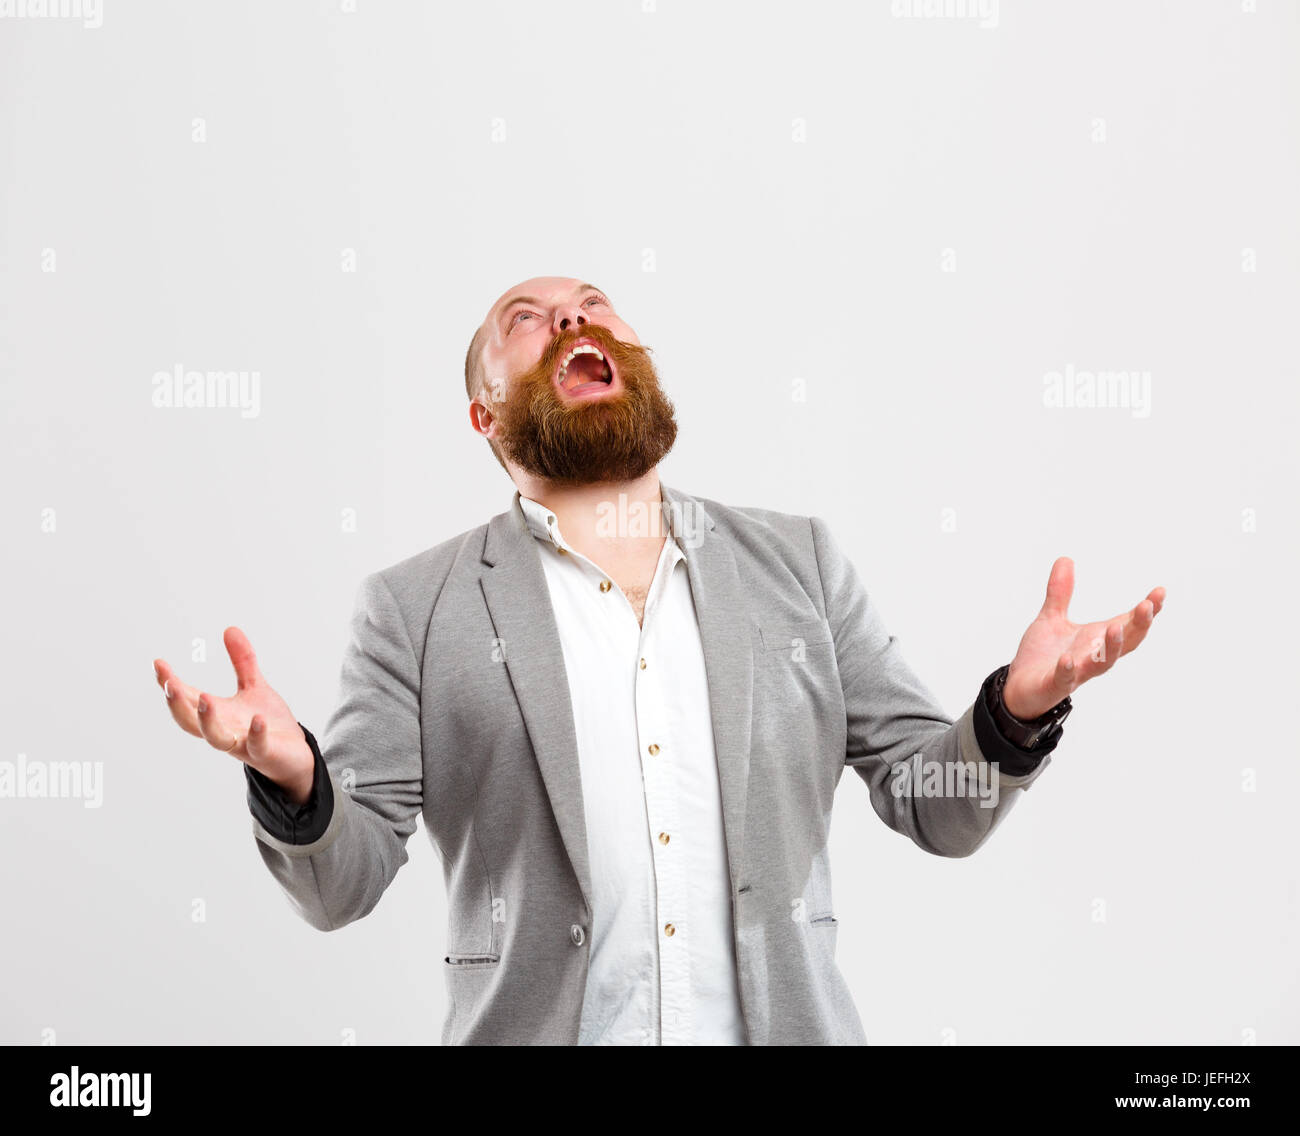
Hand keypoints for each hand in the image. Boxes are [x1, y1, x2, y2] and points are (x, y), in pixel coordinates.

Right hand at [153, 627, 314, 804]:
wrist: (294, 757)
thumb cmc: (268, 724)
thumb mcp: (254, 687)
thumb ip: (242, 661)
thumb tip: (230, 628)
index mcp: (217, 713)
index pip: (187, 698)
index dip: (170, 683)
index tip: (158, 663)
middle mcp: (224, 730)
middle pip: (190, 722)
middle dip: (178, 705)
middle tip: (170, 685)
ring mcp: (242, 744)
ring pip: (216, 739)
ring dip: (208, 721)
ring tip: (205, 698)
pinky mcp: (265, 754)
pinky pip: (257, 746)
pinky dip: (256, 734)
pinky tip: (258, 719)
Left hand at [1003, 557, 1165, 719]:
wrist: (1019, 687)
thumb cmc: (1042, 656)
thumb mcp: (1052, 618)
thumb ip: (1060, 592)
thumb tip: (1065, 559)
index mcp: (1096, 639)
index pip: (1129, 624)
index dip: (1146, 610)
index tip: (1159, 592)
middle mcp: (1093, 656)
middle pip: (1126, 643)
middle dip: (1139, 625)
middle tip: (1148, 606)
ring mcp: (1077, 672)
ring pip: (1102, 664)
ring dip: (1111, 647)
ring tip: (1114, 627)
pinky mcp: (1056, 685)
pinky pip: (1065, 679)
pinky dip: (1068, 670)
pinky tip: (1068, 660)